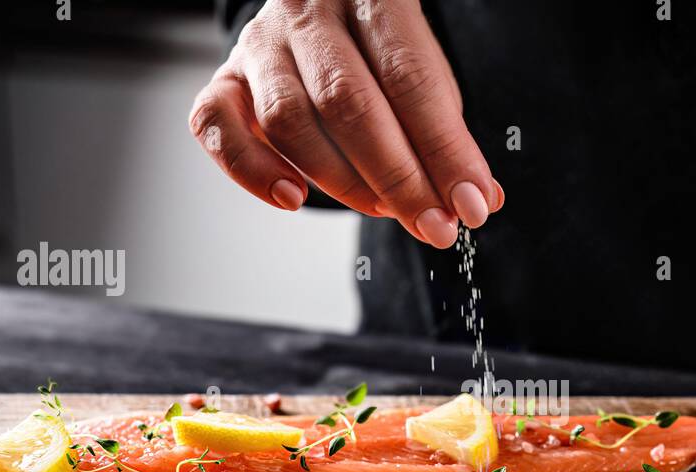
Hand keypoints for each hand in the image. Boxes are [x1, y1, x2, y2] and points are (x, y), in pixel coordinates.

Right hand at [189, 0, 501, 247]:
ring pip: (288, 121)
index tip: (470, 204)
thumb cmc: (378, 53)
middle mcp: (306, 10)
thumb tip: (478, 199)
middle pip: (347, 102)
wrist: (322, 16)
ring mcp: (259, 44)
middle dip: (399, 177)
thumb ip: (447, 133)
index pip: (409, 77)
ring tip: (384, 210)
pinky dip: (253, 172)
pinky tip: (293, 199)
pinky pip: (218, 127)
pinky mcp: (224, 79)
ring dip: (341, 181)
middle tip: (434, 225)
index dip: (443, 149)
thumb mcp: (425, 74)